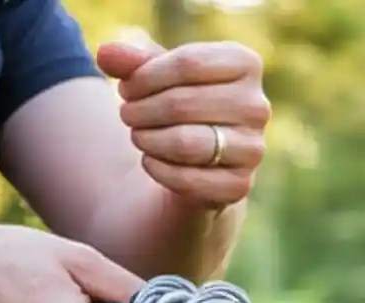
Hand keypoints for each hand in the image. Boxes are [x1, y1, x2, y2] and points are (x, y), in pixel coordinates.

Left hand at [96, 38, 270, 207]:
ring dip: (148, 139)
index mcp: (246, 65)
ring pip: (185, 143)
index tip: (126, 87)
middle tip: (127, 114)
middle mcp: (257, 106)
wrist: (200, 159)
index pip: (189, 63)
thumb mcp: (157, 77)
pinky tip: (149, 161)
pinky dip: (158, 169)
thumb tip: (107, 54)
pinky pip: (188, 180)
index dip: (145, 76)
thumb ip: (132, 62)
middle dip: (142, 110)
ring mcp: (252, 149)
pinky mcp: (239, 186)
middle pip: (182, 103)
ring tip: (138, 136)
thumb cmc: (179, 105)